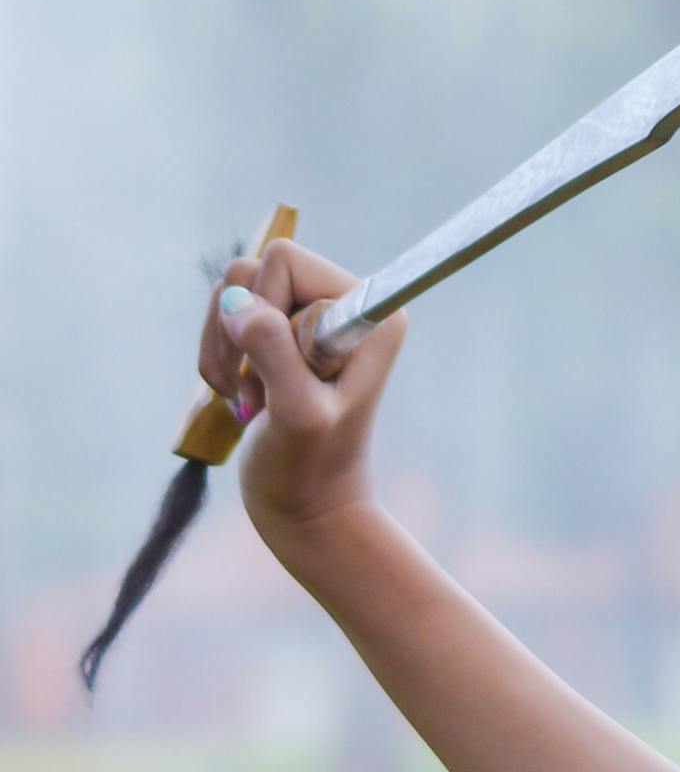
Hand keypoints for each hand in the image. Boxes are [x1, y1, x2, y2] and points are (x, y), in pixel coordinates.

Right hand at [196, 235, 401, 555]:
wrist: (307, 509)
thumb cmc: (310, 469)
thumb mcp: (295, 413)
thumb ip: (274, 353)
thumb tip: (237, 301)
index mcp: (369, 309)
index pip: (285, 262)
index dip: (264, 312)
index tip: (285, 372)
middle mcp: (344, 302)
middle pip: (252, 270)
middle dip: (237, 333)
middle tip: (257, 392)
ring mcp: (308, 316)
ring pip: (230, 292)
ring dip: (224, 349)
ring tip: (251, 399)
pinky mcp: (279, 333)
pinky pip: (223, 316)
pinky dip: (218, 360)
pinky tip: (243, 399)